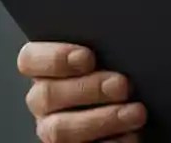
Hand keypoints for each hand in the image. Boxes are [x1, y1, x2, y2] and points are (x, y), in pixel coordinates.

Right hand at [17, 42, 146, 142]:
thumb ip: (106, 46)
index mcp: (48, 70)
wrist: (140, 104)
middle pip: (46, 95)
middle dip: (88, 89)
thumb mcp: (114, 55)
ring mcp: (54, 128)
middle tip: (121, 84)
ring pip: (60, 130)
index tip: (87, 57)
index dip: (54, 58)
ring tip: (136, 112)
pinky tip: (131, 134)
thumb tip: (121, 37)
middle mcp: (45, 100)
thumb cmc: (125, 74)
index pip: (30, 60)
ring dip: (103, 120)